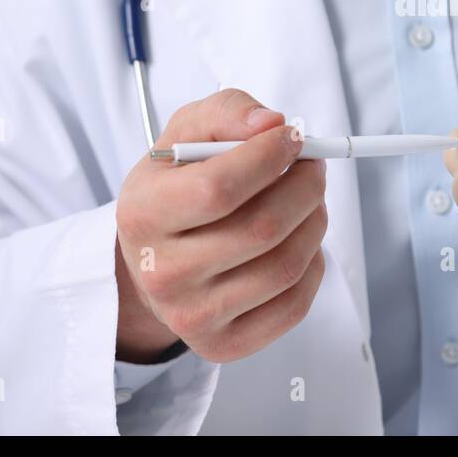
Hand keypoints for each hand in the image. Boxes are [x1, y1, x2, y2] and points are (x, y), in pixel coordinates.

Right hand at [115, 89, 326, 363]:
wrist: (154, 257)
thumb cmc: (177, 186)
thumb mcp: (186, 133)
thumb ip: (227, 113)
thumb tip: (271, 123)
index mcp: (143, 214)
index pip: (219, 188)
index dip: (269, 157)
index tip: (293, 137)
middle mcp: (161, 272)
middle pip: (262, 229)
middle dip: (305, 187)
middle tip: (312, 167)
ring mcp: (191, 315)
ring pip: (285, 266)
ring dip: (314, 222)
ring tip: (308, 201)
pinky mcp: (224, 343)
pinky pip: (294, 305)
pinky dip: (313, 265)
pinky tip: (298, 242)